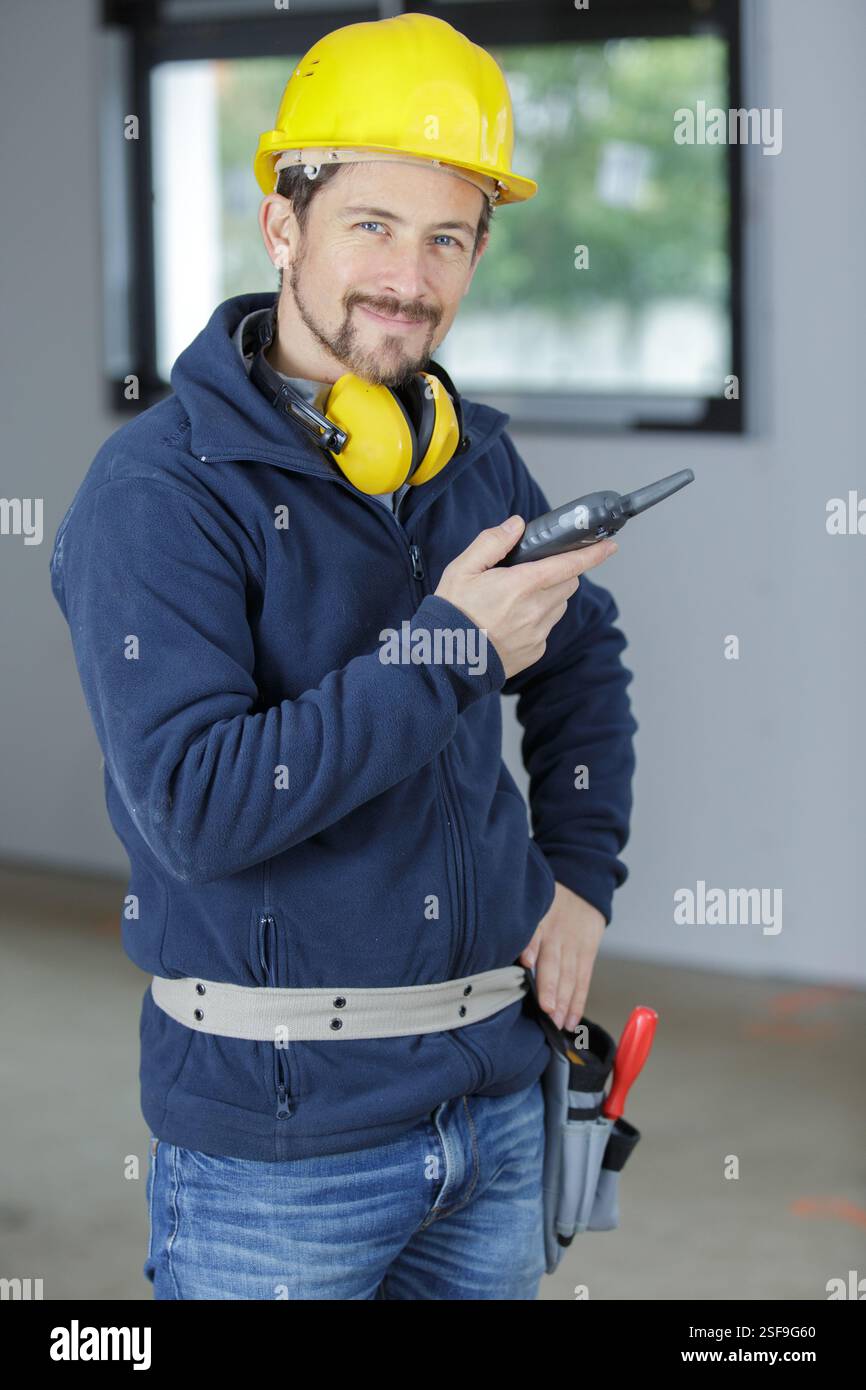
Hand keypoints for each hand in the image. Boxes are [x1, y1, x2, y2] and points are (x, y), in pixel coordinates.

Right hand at [434, 517, 617, 680]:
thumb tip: (517, 525)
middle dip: (560, 573)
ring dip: (549, 597)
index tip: (609, 546)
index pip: (568, 565)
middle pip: (568, 583)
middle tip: (532, 574)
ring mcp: (538, 633)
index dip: (592, 554)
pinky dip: (538, 620)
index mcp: (521, 585)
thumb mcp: (463, 569)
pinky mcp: (536, 651)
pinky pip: (547, 628)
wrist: (446, 661)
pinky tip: (511, 622)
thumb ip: (492, 543)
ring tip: (516, 601)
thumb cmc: (452, 612)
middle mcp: (535, 610)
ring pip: (559, 606)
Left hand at [518, 881, 605, 1031]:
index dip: (531, 947)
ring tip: (558, 1022)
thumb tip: (495, 950)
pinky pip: (584, 980)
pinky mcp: (588, 952)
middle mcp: (558, 932)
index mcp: (539, 917)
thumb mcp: (530, 902)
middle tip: (547, 1010)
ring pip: (570, 975)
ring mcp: (574, 943)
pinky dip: (578, 1001)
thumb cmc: (546, 901)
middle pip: (554, 962)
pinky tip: (572, 1019)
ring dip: (564, 1001)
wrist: (583, 886)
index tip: (526, 963)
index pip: (534, 932)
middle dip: (550, 987)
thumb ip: (517, 926)